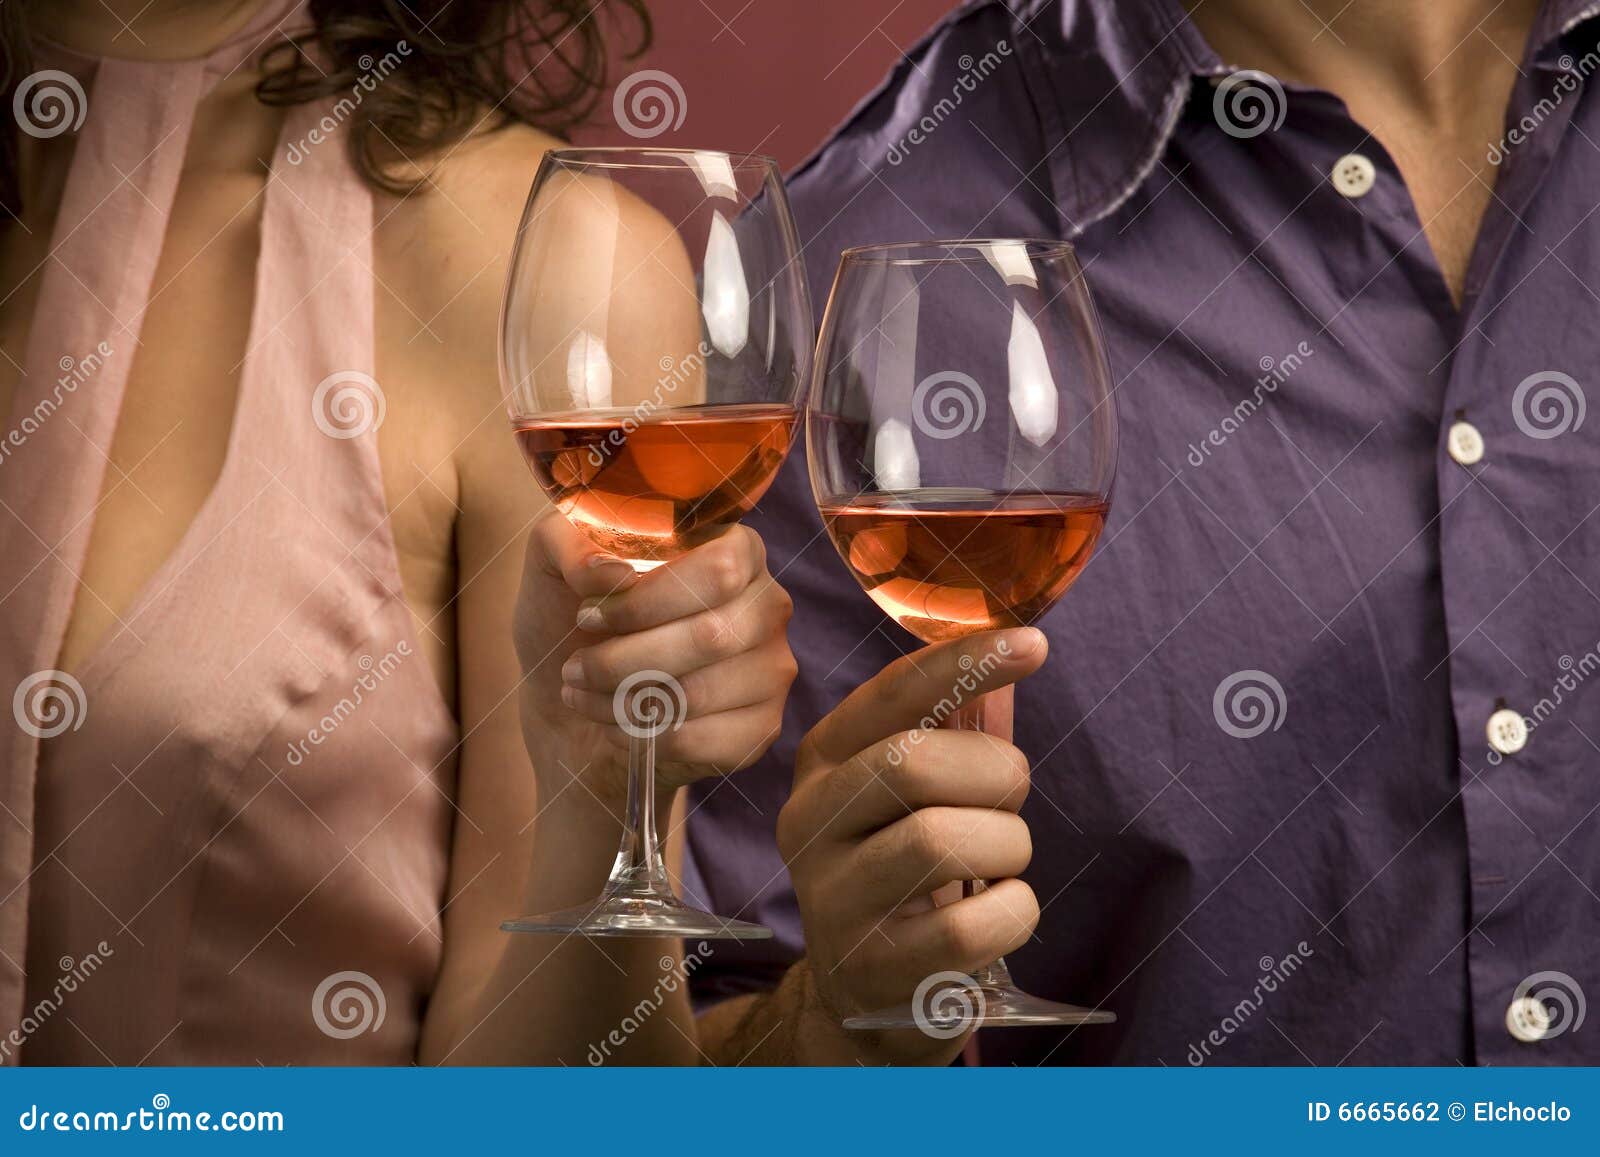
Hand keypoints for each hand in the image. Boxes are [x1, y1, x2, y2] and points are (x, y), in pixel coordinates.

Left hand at [514, 513, 796, 806]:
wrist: (568, 707)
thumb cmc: (569, 626)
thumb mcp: (551, 566)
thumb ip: (569, 541)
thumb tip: (610, 573)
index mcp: (735, 549)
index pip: (718, 568)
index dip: (647, 599)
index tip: (587, 616)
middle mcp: (767, 604)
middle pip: (712, 635)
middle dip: (625, 659)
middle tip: (574, 667)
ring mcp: (772, 668)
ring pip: (702, 693)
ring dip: (624, 700)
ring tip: (584, 695)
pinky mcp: (761, 727)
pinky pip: (704, 738)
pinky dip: (644, 737)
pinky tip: (617, 725)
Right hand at [775, 627, 1047, 1064]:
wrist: (865, 1000)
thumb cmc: (906, 874)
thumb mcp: (909, 795)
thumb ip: (953, 726)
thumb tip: (1016, 651)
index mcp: (822, 762)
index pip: (890, 694)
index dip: (962, 664)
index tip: (1031, 646)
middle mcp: (810, 823)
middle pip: (913, 763)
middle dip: (993, 775)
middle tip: (1007, 801)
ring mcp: (832, 899)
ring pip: (941, 842)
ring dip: (1006, 847)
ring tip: (999, 862)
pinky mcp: (871, 969)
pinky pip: (969, 927)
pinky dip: (1012, 913)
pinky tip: (998, 916)